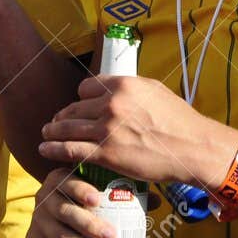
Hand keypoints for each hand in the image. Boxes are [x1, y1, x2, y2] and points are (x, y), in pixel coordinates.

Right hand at [25, 168, 117, 237]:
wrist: (51, 220)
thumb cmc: (82, 203)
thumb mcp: (96, 192)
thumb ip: (123, 194)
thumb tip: (156, 201)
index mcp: (59, 180)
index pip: (68, 183)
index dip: (81, 191)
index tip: (98, 200)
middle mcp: (44, 200)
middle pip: (65, 213)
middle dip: (89, 225)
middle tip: (112, 236)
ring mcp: (38, 223)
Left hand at [38, 74, 237, 186]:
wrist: (192, 147)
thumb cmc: (179, 120)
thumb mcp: (155, 91)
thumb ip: (131, 88)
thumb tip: (117, 89)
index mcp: (123, 85)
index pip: (86, 87)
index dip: (81, 98)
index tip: (79, 106)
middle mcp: (111, 103)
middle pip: (74, 107)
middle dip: (63, 115)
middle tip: (56, 121)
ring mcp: (106, 128)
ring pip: (68, 127)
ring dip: (53, 131)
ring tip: (46, 134)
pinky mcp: (106, 153)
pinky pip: (71, 149)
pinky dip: (54, 149)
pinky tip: (46, 149)